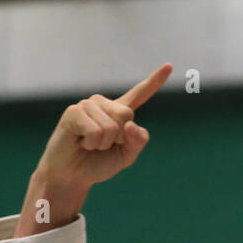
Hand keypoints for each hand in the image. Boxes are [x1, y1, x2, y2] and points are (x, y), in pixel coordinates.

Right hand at [35, 62, 171, 187]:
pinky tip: (81, 142)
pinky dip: (92, 144)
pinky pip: (96, 131)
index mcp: (119, 112)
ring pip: (111, 127)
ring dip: (102, 144)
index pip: (140, 93)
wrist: (72, 176)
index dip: (155, 80)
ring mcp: (87, 105)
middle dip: (119, 139)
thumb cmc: (98, 164)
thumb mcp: (126, 157)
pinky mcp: (73, 112)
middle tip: (102, 145)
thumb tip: (130, 125)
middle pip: (127, 115)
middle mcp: (104, 104)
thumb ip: (137, 142)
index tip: (169, 66)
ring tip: (89, 144)